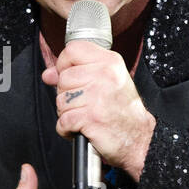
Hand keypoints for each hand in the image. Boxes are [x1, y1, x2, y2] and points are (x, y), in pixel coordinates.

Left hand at [42, 40, 156, 180]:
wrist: (139, 138)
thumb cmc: (123, 111)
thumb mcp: (106, 82)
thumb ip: (76, 73)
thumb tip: (49, 74)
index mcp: (110, 62)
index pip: (73, 50)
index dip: (65, 65)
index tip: (74, 78)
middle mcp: (105, 76)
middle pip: (63, 78)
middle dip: (67, 95)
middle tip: (86, 104)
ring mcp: (98, 96)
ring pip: (61, 100)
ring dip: (68, 113)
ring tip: (86, 116)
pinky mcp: (91, 117)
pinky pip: (63, 121)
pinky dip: (67, 129)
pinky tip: (81, 128)